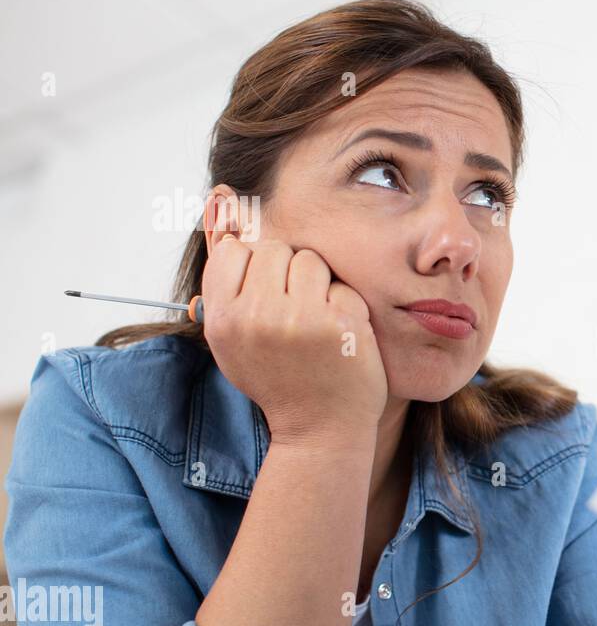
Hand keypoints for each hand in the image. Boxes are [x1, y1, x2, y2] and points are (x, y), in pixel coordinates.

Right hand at [201, 233, 388, 448]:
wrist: (320, 429)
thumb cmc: (277, 375)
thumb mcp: (233, 330)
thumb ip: (224, 268)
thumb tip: (221, 195)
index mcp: (222, 319)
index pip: (233, 250)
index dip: (254, 271)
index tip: (265, 300)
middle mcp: (256, 317)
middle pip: (274, 248)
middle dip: (288, 274)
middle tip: (294, 317)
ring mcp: (300, 320)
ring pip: (310, 260)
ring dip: (319, 286)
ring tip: (316, 326)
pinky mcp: (341, 325)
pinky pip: (343, 285)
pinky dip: (346, 307)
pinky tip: (340, 338)